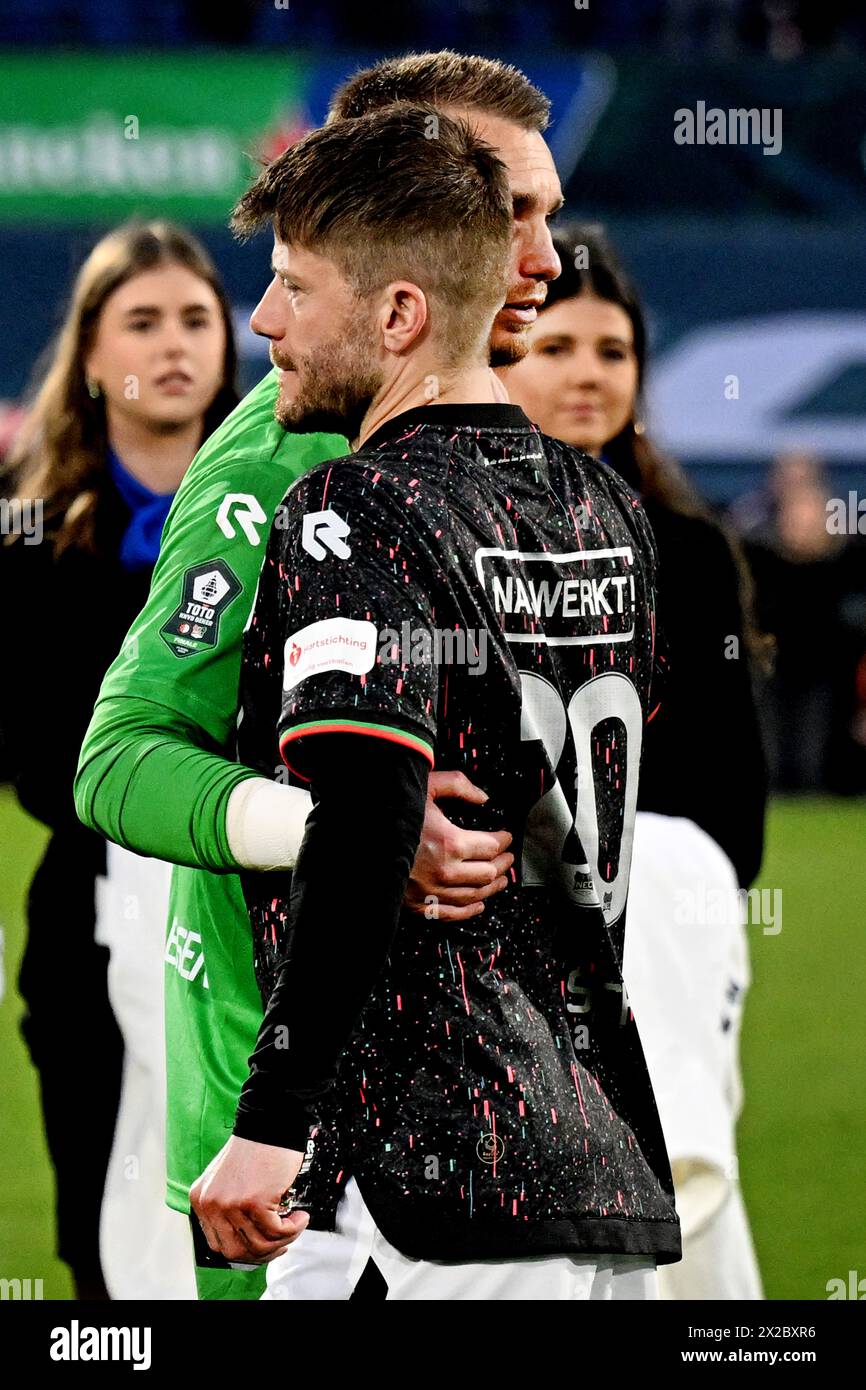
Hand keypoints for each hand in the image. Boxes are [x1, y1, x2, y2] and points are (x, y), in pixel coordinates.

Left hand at [190, 1135, 309, 1263]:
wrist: (269, 1121)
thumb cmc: (256, 1147)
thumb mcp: (229, 1180)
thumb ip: (230, 1208)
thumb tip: (248, 1239)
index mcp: (201, 1200)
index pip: (218, 1245)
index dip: (244, 1252)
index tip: (264, 1247)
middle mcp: (211, 1204)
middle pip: (236, 1252)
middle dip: (263, 1253)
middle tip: (282, 1242)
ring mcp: (230, 1204)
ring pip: (259, 1245)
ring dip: (283, 1240)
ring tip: (295, 1224)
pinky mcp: (253, 1201)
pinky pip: (276, 1231)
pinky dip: (293, 1228)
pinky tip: (300, 1216)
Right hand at [405, 770, 512, 921]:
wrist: (361, 840)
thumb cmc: (392, 812)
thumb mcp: (425, 787)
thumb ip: (458, 785)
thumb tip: (483, 798)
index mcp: (449, 841)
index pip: (491, 847)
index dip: (503, 841)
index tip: (506, 836)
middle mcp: (444, 870)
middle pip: (488, 873)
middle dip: (502, 864)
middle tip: (507, 857)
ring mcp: (431, 891)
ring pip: (475, 894)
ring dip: (493, 887)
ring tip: (501, 880)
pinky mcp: (418, 904)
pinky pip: (452, 913)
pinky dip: (470, 910)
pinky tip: (479, 903)